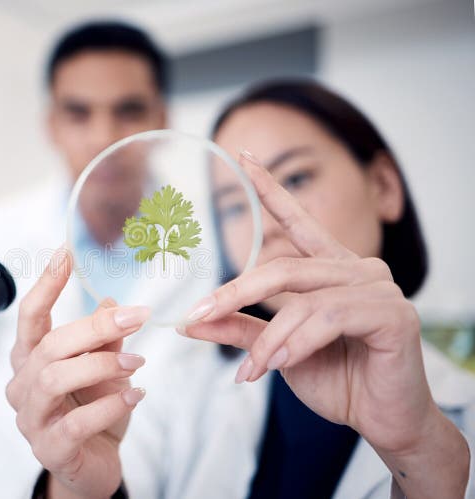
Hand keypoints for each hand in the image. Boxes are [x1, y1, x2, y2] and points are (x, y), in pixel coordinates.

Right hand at [6, 246, 149, 498]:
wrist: (94, 466)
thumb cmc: (94, 412)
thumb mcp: (105, 370)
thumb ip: (105, 340)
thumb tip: (113, 301)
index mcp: (31, 359)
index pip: (30, 316)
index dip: (46, 284)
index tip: (65, 252)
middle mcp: (23, 385)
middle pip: (50, 345)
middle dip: (95, 327)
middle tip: (138, 316)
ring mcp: (31, 418)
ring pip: (56, 378)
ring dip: (103, 366)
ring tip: (139, 366)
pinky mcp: (49, 448)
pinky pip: (76, 422)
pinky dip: (110, 405)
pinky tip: (135, 396)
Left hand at [181, 151, 468, 496]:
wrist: (381, 421)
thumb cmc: (336, 381)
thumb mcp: (276, 351)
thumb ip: (239, 330)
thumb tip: (189, 322)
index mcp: (332, 270)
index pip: (298, 222)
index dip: (271, 190)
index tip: (242, 157)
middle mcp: (358, 269)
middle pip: (281, 267)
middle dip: (233, 294)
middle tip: (197, 316)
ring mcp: (379, 288)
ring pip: (301, 300)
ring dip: (269, 340)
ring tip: (254, 370)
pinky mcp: (394, 314)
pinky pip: (327, 318)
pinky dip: (296, 343)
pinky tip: (281, 365)